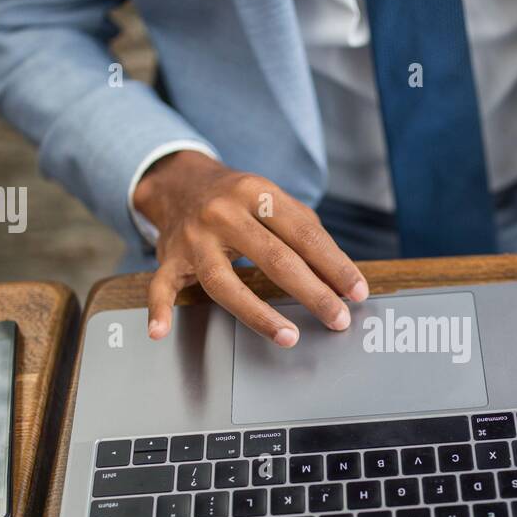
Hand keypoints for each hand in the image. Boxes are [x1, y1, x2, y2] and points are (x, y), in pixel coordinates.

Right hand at [135, 151, 367, 344]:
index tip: (357, 292)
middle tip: (337, 318)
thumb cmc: (239, 199)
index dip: (334, 265)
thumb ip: (306, 234)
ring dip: (257, 313)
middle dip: (311, 292)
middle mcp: (223, 213)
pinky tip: (160, 333)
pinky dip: (159, 310)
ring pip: (224, 281)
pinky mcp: (169, 258)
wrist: (178, 180)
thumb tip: (340, 279)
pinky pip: (161, 286)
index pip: (304, 234)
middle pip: (273, 258)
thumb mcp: (273, 200)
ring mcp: (193, 237)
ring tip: (288, 336)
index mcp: (257, 193)